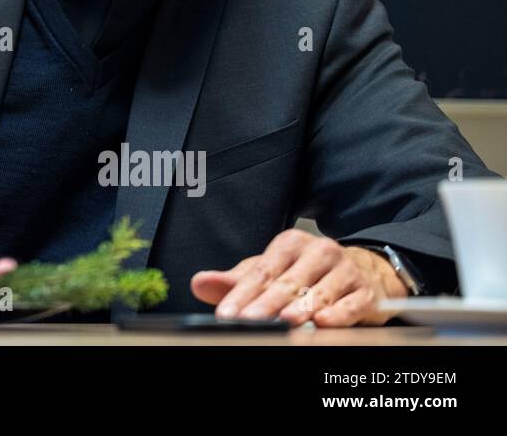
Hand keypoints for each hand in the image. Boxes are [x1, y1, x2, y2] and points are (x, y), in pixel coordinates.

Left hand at [190, 229, 407, 326]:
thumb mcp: (271, 272)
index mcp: (290, 244)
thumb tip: (199, 283)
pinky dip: (338, 314)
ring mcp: (345, 270)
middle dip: (266, 303)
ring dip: (301, 308)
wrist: (363, 272)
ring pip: (319, 292)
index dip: (242, 294)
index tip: (226, 313)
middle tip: (249, 320)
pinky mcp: (366, 292)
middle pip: (287, 282)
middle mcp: (319, 252)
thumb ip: (236, 281)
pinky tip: (323, 321)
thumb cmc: (307, 274)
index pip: (261, 272)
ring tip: (283, 320)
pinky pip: (351, 304)